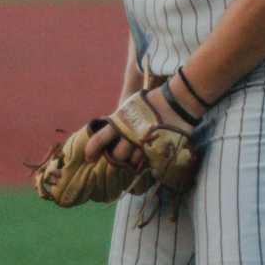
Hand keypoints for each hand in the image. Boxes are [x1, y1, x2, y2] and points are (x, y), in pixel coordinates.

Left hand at [85, 76, 205, 165]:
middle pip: (117, 156)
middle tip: (118, 161)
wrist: (176, 101)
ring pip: (133, 162)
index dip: (92, 151)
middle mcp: (130, 134)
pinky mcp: (157, 150)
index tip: (89, 159)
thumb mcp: (130, 106)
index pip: (100, 139)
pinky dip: (146, 163)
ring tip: (134, 161)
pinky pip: (147, 163)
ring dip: (132, 163)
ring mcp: (144, 143)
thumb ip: (120, 120)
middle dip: (116, 160)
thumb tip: (110, 130)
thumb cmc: (152, 102)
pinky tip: (148, 160)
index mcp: (120, 122)